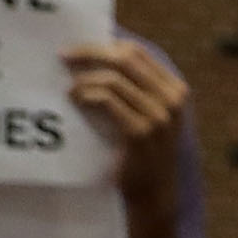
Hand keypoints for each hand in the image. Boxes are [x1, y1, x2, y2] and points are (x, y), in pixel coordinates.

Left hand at [61, 39, 188, 228]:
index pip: (136, 52)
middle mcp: (172, 99)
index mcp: (175, 89)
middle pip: (124, 58)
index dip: (103, 45)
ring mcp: (159, 116)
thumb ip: (134, 88)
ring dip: (84, 80)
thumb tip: (95, 53)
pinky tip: (76, 100)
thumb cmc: (142, 150)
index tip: (77, 50)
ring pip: (112, 78)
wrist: (153, 192)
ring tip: (70, 90)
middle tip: (62, 57)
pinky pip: (107, 99)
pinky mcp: (140, 132)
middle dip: (88, 53)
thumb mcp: (148, 114)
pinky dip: (86, 95)